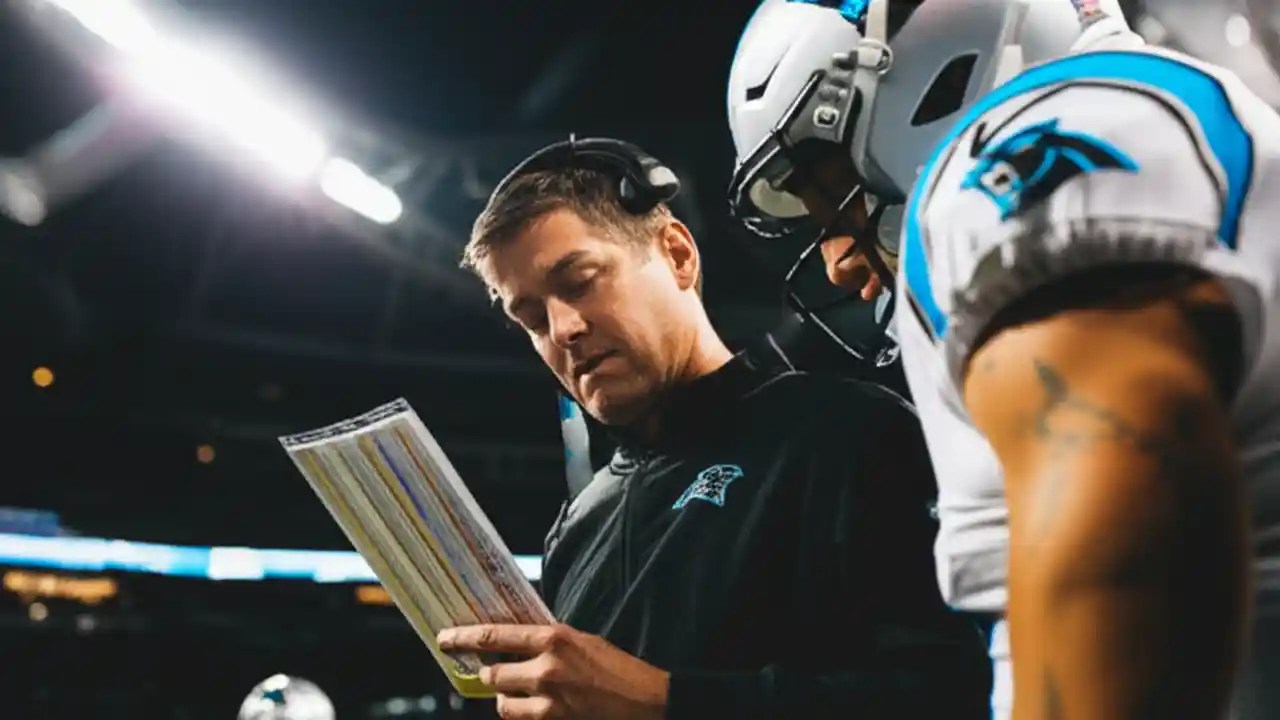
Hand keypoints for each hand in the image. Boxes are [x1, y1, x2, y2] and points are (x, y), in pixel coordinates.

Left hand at [437, 623, 668, 719]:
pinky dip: (523, 715)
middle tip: (493, 673)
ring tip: (519, 695)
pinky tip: (537, 709)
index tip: (444, 638)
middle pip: (493, 673)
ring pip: (502, 703)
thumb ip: (550, 641)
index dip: (464, 638)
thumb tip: (518, 639)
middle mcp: (546, 668)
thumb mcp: (583, 641)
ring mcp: (549, 701)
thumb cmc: (618, 669)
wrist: (647, 703)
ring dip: (506, 699)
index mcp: (554, 638)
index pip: (495, 636)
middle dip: (490, 675)